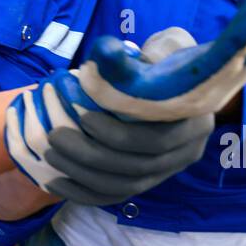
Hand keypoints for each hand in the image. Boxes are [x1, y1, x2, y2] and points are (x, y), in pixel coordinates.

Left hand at [4, 71, 215, 206]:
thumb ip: (145, 53)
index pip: (156, 140)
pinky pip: (113, 196)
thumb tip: (106, 52)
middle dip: (90, 155)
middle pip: (136, 169)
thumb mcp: (167, 48)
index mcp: (195, 123)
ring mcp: (167, 172)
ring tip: (50, 153)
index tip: (81, 114)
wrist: (183, 82)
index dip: (116, 132)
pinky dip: (82, 192)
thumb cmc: (171, 61)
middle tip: (54, 136)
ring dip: (82, 174)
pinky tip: (53, 182)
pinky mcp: (147, 181)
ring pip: (123, 188)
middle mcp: (186, 154)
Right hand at [75, 0, 245, 121]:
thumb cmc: (121, 93)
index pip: (227, 57)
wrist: (135, 116)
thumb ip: (107, 64)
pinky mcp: (229, 67)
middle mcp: (220, 87)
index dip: (245, 29)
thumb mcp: (108, 82)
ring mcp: (229, 79)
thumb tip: (104, 47)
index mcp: (195, 88)